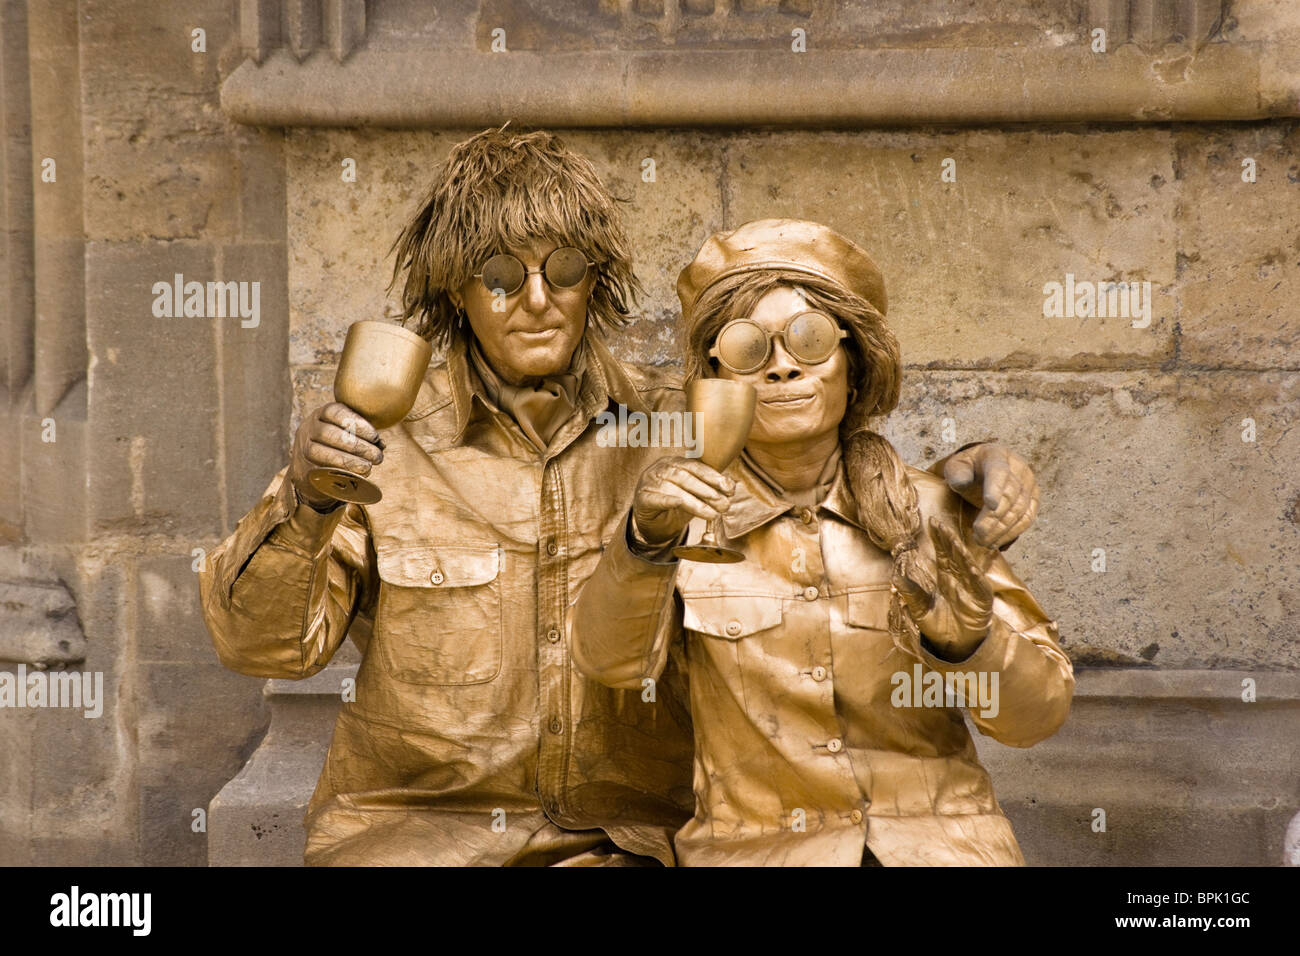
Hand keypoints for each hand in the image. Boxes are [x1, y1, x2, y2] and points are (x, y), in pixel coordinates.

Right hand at [288, 402, 385, 510]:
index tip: (375, 437)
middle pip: (328, 433)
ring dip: (348, 460)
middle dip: (357, 446)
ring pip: (320, 452)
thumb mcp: (348, 433)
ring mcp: (303, 448)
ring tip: (368, 467)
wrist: (310, 468)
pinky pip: (318, 469)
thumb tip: (381, 445)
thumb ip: (364, 436)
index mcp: (321, 415)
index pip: (334, 412)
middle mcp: (309, 429)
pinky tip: (356, 476)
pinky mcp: (303, 468)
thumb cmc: (337, 445)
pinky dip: (338, 473)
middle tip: (377, 456)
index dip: (356, 423)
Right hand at [631, 457, 735, 546]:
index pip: (696, 467)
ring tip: (712, 514)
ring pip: (673, 489)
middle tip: (724, 504)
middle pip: (686, 477)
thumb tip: (731, 486)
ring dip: (695, 502)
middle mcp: (661, 468)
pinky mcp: (642, 499)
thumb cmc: (675, 503)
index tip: (729, 489)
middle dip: (708, 491)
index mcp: (675, 462)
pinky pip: (654, 498)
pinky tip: (678, 503)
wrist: (652, 522)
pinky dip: (667, 500)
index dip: (713, 477)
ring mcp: (649, 482)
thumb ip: (711, 487)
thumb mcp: (695, 494)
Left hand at [894, 517, 996, 661]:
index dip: (938, 537)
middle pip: (954, 554)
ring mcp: (972, 587)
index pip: (942, 552)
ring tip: (952, 539)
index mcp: (945, 577)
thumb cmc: (939, 625)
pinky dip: (974, 575)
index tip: (932, 521)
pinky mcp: (981, 600)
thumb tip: (895, 578)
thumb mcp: (920, 609)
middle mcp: (959, 578)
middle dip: (947, 539)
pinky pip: (979, 584)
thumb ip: (911, 593)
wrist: (955, 646)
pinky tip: (969, 564)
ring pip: (966, 565)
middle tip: (939, 524)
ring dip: (960, 552)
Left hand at [942, 443, 1038, 548]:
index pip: (999, 472)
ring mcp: (1028, 484)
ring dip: (1003, 530)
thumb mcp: (956, 465)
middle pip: (1010, 496)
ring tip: (984, 542)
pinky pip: (1027, 519)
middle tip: (978, 535)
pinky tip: (997, 542)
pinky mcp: (1033, 499)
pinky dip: (1013, 533)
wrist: (985, 467)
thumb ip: (956, 473)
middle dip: (994, 518)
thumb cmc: (969, 468)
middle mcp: (1018, 468)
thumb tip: (962, 483)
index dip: (995, 488)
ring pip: (1021, 510)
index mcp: (996, 456)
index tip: (989, 505)